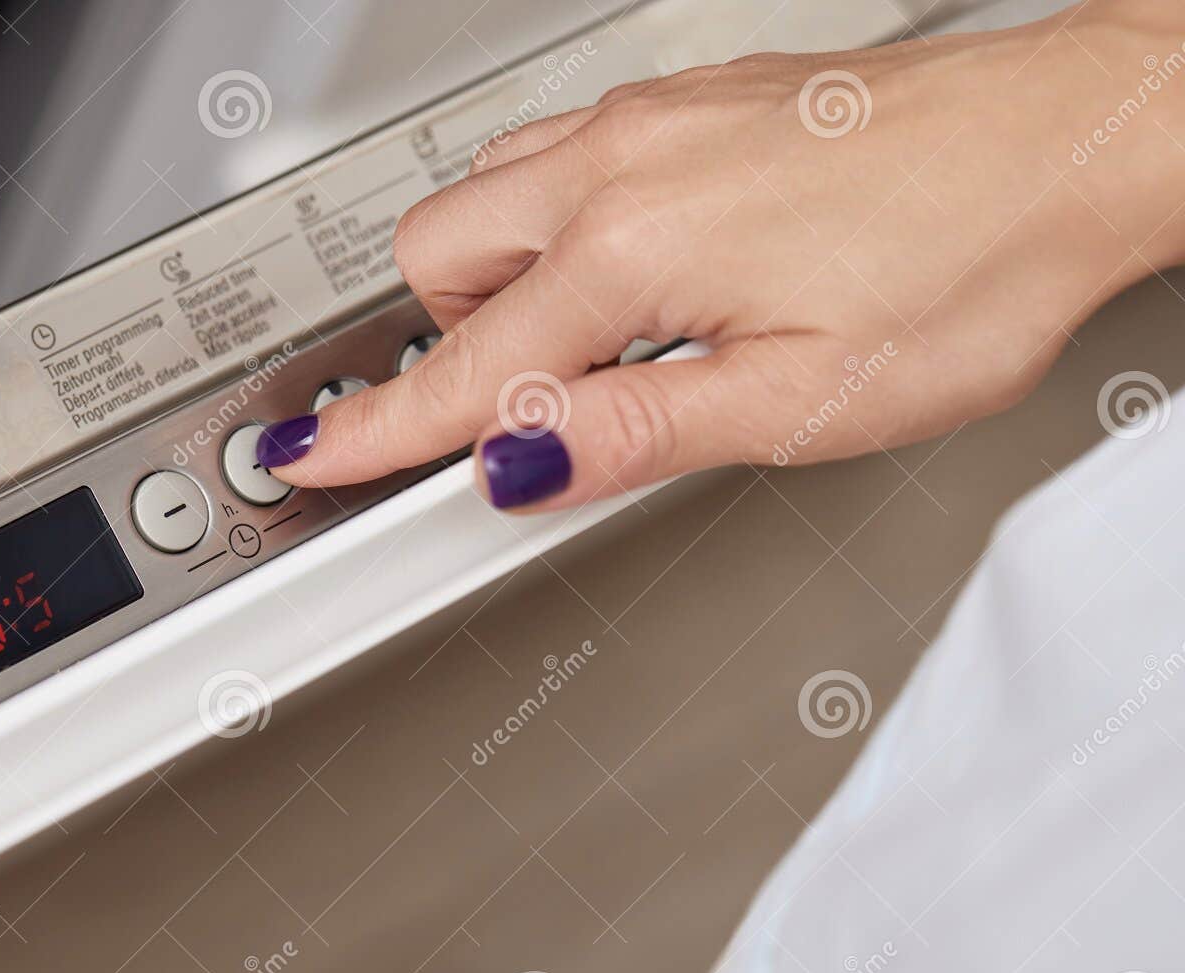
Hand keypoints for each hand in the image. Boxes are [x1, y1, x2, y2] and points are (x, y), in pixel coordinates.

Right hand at [256, 0, 1184, 510]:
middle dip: (448, 343)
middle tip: (525, 406)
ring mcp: (651, 116)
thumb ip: (638, 433)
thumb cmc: (971, 265)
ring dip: (498, 278)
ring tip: (596, 342)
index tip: (309, 458)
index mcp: (635, 249)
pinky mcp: (686, 97)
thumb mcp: (802, 402)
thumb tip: (521, 465)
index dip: (375, 431)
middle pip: (433, 254)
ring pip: (484, 190)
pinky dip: (553, 225)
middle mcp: (622, 163)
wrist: (1072, 147)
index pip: (463, 367)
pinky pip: (556, 155)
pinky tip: (638, 271)